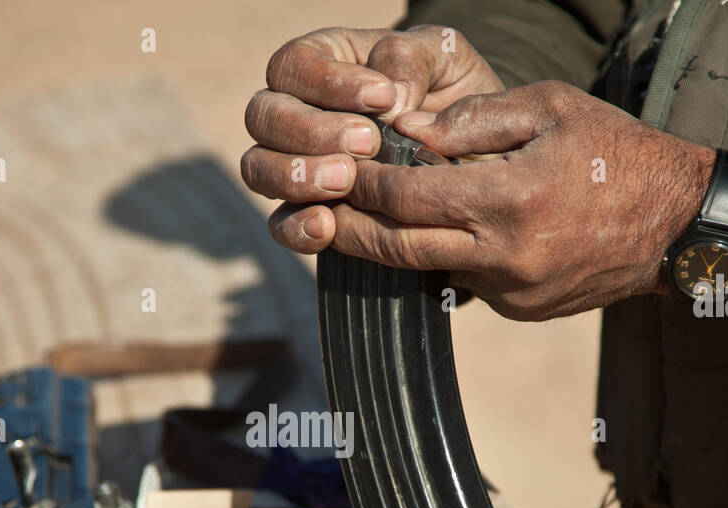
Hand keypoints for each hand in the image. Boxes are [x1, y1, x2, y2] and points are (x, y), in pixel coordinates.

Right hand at [241, 25, 502, 246]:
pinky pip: (280, 224)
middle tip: (366, 144)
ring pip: (258, 168)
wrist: (469, 158)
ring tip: (347, 182)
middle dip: (311, 131)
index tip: (382, 98)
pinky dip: (297, 227)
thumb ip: (413, 60)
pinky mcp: (304, 213)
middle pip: (264, 116)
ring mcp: (291, 165)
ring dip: (297, 177)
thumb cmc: (450, 95)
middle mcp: (294, 112)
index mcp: (321, 63)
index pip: (295, 65)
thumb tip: (388, 101)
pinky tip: (328, 225)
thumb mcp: (443, 60)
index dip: (327, 82)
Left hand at [306, 81, 723, 320]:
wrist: (680, 225)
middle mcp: (503, 257)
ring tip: (361, 216)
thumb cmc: (617, 152)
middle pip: (396, 247)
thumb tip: (405, 132)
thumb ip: (472, 119)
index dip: (360, 182)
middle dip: (347, 228)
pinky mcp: (518, 310)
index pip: (405, 197)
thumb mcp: (549, 108)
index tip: (332, 167)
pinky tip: (443, 229)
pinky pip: (463, 280)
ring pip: (426, 267)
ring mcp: (510, 292)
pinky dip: (445, 254)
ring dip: (391, 243)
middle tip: (309, 210)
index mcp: (508, 201)